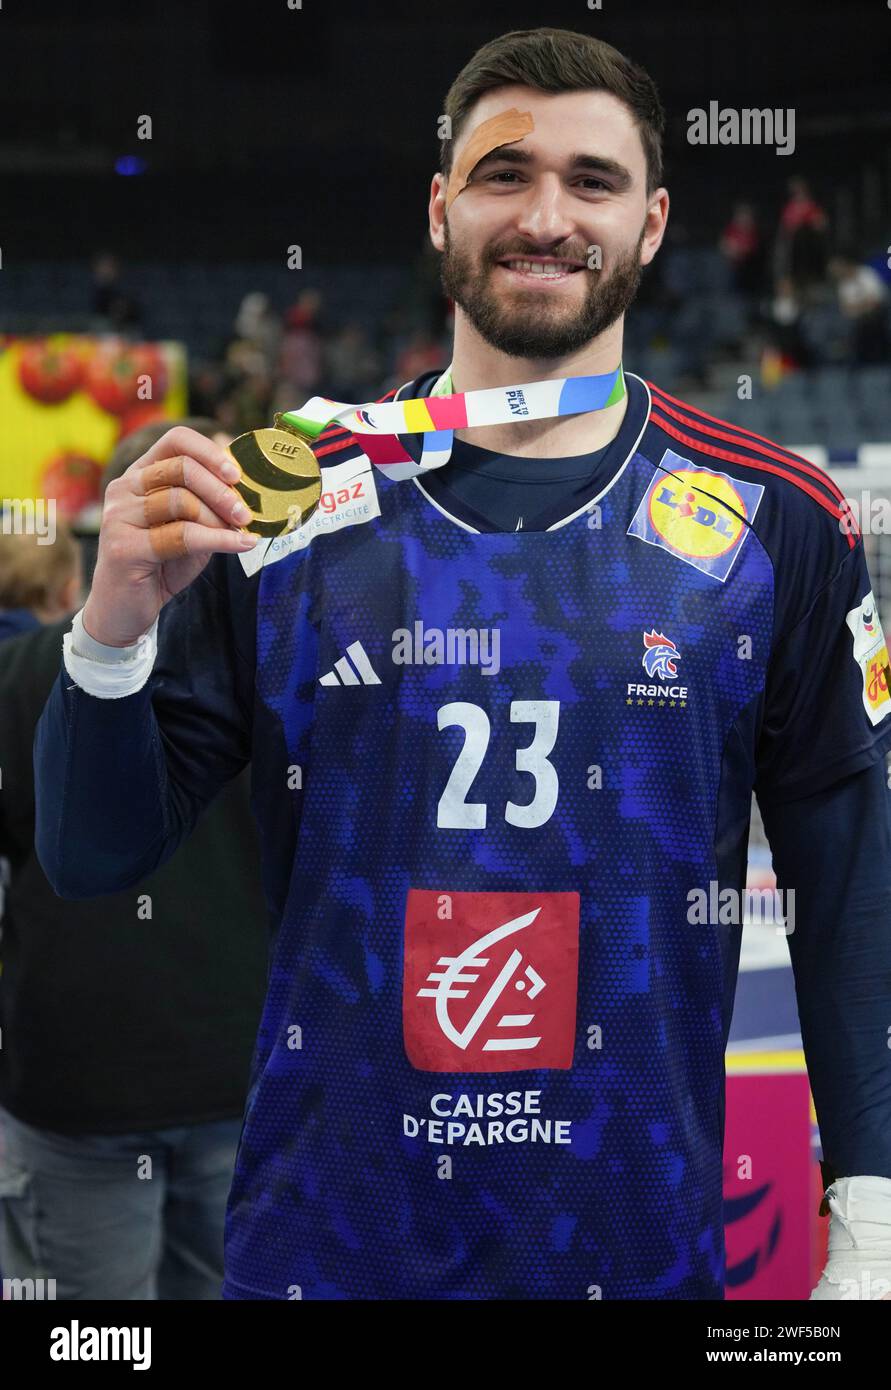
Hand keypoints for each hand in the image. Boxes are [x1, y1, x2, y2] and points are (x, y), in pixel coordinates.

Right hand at [82, 426, 256, 646]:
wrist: (123, 611)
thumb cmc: (161, 564)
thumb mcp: (191, 528)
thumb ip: (209, 506)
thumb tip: (250, 490)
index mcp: (140, 475)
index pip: (175, 440)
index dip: (210, 451)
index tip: (237, 474)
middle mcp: (124, 489)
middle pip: (181, 467)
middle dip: (221, 489)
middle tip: (247, 513)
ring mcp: (119, 516)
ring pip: (182, 501)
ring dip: (219, 519)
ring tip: (241, 533)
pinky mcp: (123, 547)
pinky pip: (181, 535)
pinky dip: (218, 539)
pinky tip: (240, 545)